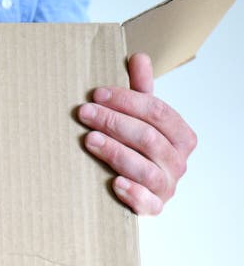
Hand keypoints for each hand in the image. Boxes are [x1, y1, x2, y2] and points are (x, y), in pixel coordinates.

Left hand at [77, 52, 196, 214]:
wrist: (133, 188)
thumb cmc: (136, 147)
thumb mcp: (139, 118)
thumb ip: (140, 91)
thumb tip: (138, 57)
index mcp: (181, 135)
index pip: (157, 112)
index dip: (127, 100)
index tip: (97, 94)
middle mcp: (178, 162)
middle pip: (148, 137)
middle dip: (114, 122)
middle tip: (84, 112)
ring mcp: (167, 187)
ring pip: (144, 167)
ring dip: (115, 152)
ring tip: (89, 139)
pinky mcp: (153, 208)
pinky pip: (147, 203)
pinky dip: (132, 193)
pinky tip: (114, 183)